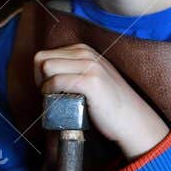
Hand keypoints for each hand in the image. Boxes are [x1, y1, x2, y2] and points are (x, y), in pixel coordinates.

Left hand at [34, 43, 169, 158]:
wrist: (131, 119)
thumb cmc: (107, 103)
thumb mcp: (90, 77)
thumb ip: (71, 69)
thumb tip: (42, 73)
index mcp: (84, 50)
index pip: (45, 55)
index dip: (41, 74)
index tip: (50, 89)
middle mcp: (86, 53)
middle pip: (41, 59)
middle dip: (39, 78)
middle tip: (50, 95)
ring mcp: (89, 66)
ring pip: (46, 67)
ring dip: (44, 86)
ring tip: (57, 99)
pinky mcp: (90, 81)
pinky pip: (56, 82)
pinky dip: (51, 94)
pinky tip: (60, 103)